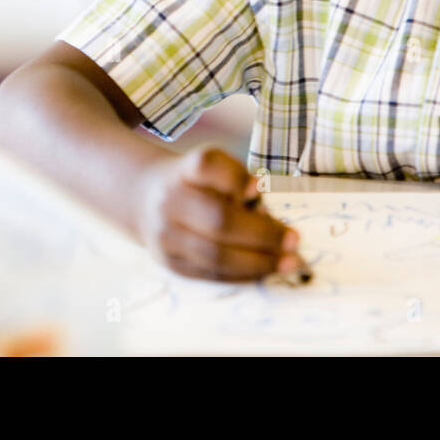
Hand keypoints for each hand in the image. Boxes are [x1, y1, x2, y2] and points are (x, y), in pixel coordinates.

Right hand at [134, 147, 299, 280]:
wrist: (145, 198)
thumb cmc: (196, 182)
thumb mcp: (214, 167)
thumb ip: (239, 182)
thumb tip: (264, 213)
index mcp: (185, 169)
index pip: (208, 165)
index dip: (235, 177)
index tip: (258, 188)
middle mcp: (170, 199)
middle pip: (219, 220)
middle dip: (263, 234)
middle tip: (294, 241)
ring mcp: (165, 234)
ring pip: (216, 255)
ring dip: (258, 262)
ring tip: (288, 263)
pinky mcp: (169, 261)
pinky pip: (210, 273)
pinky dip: (241, 274)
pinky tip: (264, 271)